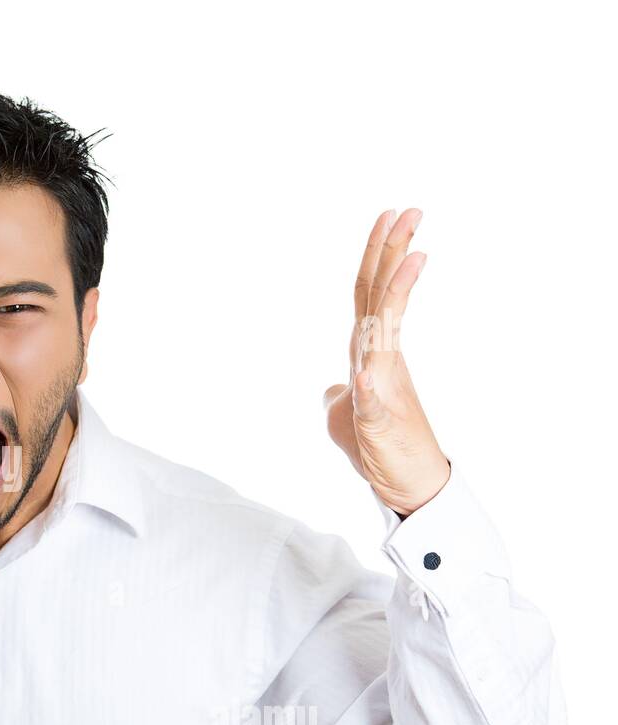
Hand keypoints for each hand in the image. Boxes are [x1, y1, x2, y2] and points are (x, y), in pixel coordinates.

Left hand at [323, 208, 450, 516]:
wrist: (405, 485)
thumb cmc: (378, 445)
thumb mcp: (347, 412)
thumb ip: (344, 392)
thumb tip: (339, 385)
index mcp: (368, 352)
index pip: (369, 294)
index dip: (376, 256)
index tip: (389, 216)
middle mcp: (378, 360)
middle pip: (381, 297)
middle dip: (392, 252)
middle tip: (410, 209)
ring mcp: (381, 386)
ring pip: (383, 332)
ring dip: (395, 295)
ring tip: (414, 255)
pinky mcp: (378, 422)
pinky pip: (370, 401)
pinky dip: (365, 386)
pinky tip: (362, 375)